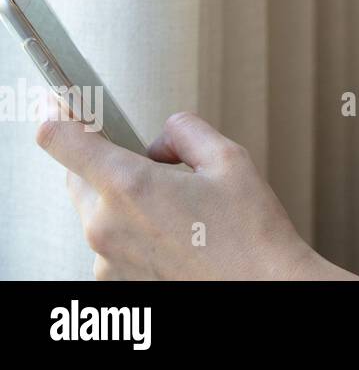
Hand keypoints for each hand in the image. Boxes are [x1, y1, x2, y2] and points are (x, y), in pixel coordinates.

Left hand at [37, 97, 328, 279]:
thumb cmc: (250, 235)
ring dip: (123, 200)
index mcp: (130, 186)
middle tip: (155, 167)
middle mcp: (107, 225)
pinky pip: (110, 242)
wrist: (261, 289)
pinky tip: (174, 234)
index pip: (62, 139)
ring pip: (96, 210)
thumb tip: (164, 137)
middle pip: (77, 175)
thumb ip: (186, 131)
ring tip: (177, 209)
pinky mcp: (116, 280)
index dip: (62, 114)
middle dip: (106, 162)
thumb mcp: (229, 159)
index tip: (66, 106)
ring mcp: (107, 258)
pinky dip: (133, 231)